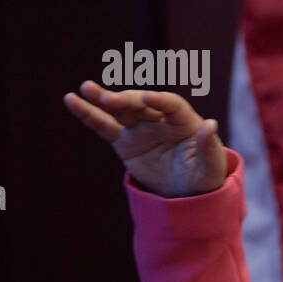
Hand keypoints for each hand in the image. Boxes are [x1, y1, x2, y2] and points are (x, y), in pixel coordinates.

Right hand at [63, 81, 227, 197]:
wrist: (186, 193)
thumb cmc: (204, 176)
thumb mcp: (211, 168)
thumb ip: (209, 147)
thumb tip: (211, 124)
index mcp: (185, 122)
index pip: (173, 105)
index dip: (162, 100)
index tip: (149, 97)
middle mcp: (161, 120)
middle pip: (142, 105)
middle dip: (127, 101)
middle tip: (110, 100)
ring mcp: (141, 128)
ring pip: (121, 110)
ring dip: (104, 99)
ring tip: (85, 88)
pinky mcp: (125, 141)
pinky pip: (105, 126)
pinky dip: (88, 114)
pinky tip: (71, 100)